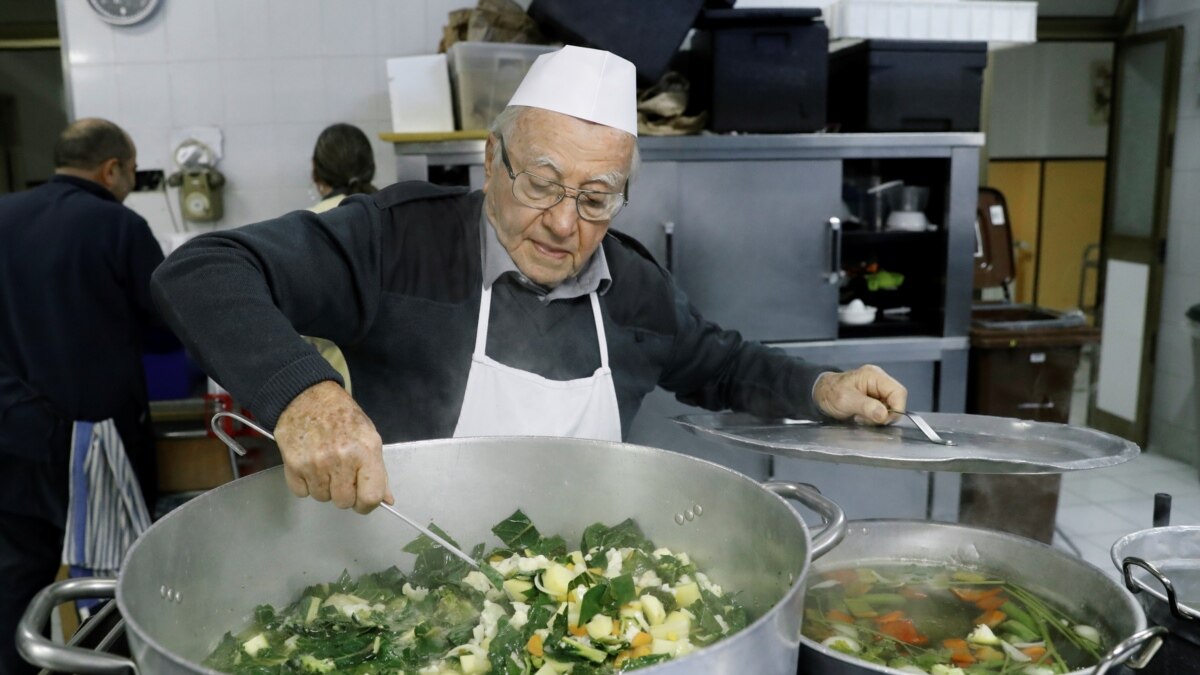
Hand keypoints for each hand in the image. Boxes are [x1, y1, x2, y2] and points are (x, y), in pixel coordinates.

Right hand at [273, 381, 393, 513]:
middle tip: (341, 474)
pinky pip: (302, 492)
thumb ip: (378, 470)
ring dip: (324, 487)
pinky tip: (310, 464)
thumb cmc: (342, 416)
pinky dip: (305, 483)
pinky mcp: (293, 465)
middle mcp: (341, 459)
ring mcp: (315, 463)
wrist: (307, 397)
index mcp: (366, 451)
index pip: (371, 497)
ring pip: (322, 498)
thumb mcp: (369, 437)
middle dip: (344, 493)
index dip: (367, 504)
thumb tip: (386, 499)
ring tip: (325, 464)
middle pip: (344, 502)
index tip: (362, 499)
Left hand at [813, 364, 907, 424]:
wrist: (819, 394)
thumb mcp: (846, 400)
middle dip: (884, 414)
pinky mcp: (874, 400)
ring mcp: (877, 391)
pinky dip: (874, 418)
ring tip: (861, 417)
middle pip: (896, 401)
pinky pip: (882, 411)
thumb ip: (866, 406)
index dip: (896, 409)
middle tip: (867, 419)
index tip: (882, 420)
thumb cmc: (830, 392)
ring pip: (890, 408)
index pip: (899, 392)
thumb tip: (884, 414)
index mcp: (874, 376)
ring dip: (878, 417)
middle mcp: (879, 381)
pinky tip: (862, 417)